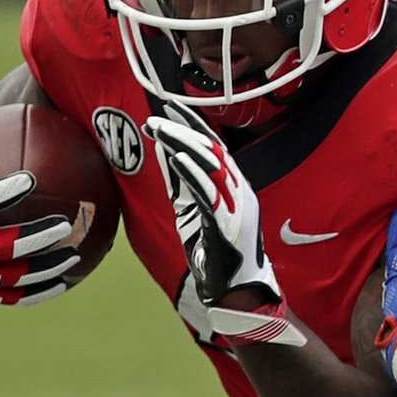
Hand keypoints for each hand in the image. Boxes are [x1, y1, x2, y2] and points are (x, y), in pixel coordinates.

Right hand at [0, 115, 78, 305]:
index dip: (6, 192)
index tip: (31, 179)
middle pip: (6, 247)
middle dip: (38, 237)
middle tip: (65, 225)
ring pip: (13, 277)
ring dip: (46, 268)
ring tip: (72, 256)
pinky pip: (9, 298)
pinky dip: (38, 293)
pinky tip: (63, 284)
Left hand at [150, 109, 308, 351]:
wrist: (235, 291)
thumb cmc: (215, 252)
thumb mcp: (193, 211)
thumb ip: (182, 183)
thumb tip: (165, 152)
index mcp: (235, 186)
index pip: (214, 145)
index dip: (192, 123)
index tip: (169, 105)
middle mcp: (241, 191)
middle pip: (213, 150)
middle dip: (183, 129)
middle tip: (155, 117)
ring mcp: (238, 206)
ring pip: (212, 165)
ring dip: (183, 145)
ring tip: (159, 130)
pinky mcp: (228, 223)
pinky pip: (209, 192)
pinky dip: (191, 172)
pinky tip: (174, 158)